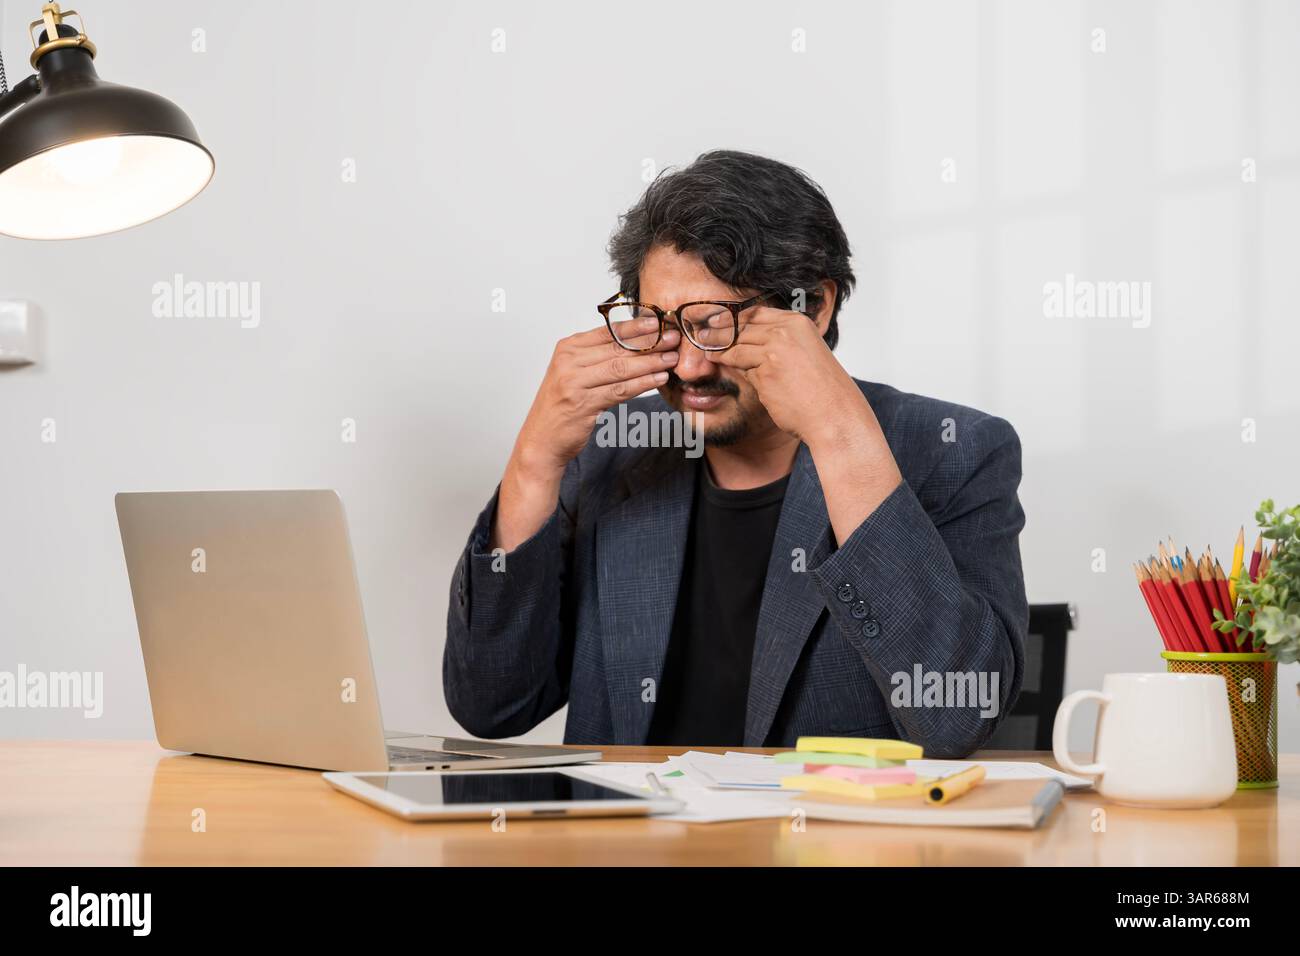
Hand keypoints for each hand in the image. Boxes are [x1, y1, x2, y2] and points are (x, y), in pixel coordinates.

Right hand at [516, 319, 680, 474]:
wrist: (542, 439)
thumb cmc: (562, 405)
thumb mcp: (576, 373)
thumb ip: (598, 357)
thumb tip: (635, 342)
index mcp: (568, 348)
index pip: (608, 331)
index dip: (636, 326)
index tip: (659, 321)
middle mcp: (569, 361)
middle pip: (617, 348)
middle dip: (650, 343)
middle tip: (674, 338)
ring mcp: (574, 382)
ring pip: (620, 368)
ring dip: (650, 362)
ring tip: (672, 359)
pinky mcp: (582, 404)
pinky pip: (619, 390)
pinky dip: (642, 384)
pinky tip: (659, 379)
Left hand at [709, 307, 869, 446]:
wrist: (834, 414)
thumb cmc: (822, 390)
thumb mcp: (804, 354)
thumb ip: (779, 343)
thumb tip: (746, 343)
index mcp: (798, 323)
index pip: (756, 312)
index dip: (734, 316)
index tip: (716, 320)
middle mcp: (786, 331)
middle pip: (742, 325)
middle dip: (718, 329)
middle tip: (701, 332)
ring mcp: (775, 349)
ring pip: (736, 344)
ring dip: (716, 346)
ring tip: (703, 347)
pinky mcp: (766, 370)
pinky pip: (739, 365)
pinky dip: (727, 363)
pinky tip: (714, 361)